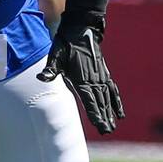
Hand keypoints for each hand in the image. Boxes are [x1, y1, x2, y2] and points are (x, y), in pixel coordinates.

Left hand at [38, 18, 124, 133]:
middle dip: (104, 118)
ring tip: (112, 127)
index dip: (95, 113)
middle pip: (100, 102)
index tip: (100, 125)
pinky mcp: (104, 74)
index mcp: (82, 78)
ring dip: (110, 113)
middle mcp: (94, 79)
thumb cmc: (65, 45)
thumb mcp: (55, 55)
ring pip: (107, 99)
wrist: (81, 30)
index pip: (90, 100)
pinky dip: (117, 102)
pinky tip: (120, 113)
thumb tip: (42, 77)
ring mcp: (100, 77)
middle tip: (107, 131)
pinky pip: (112, 90)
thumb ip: (50, 69)